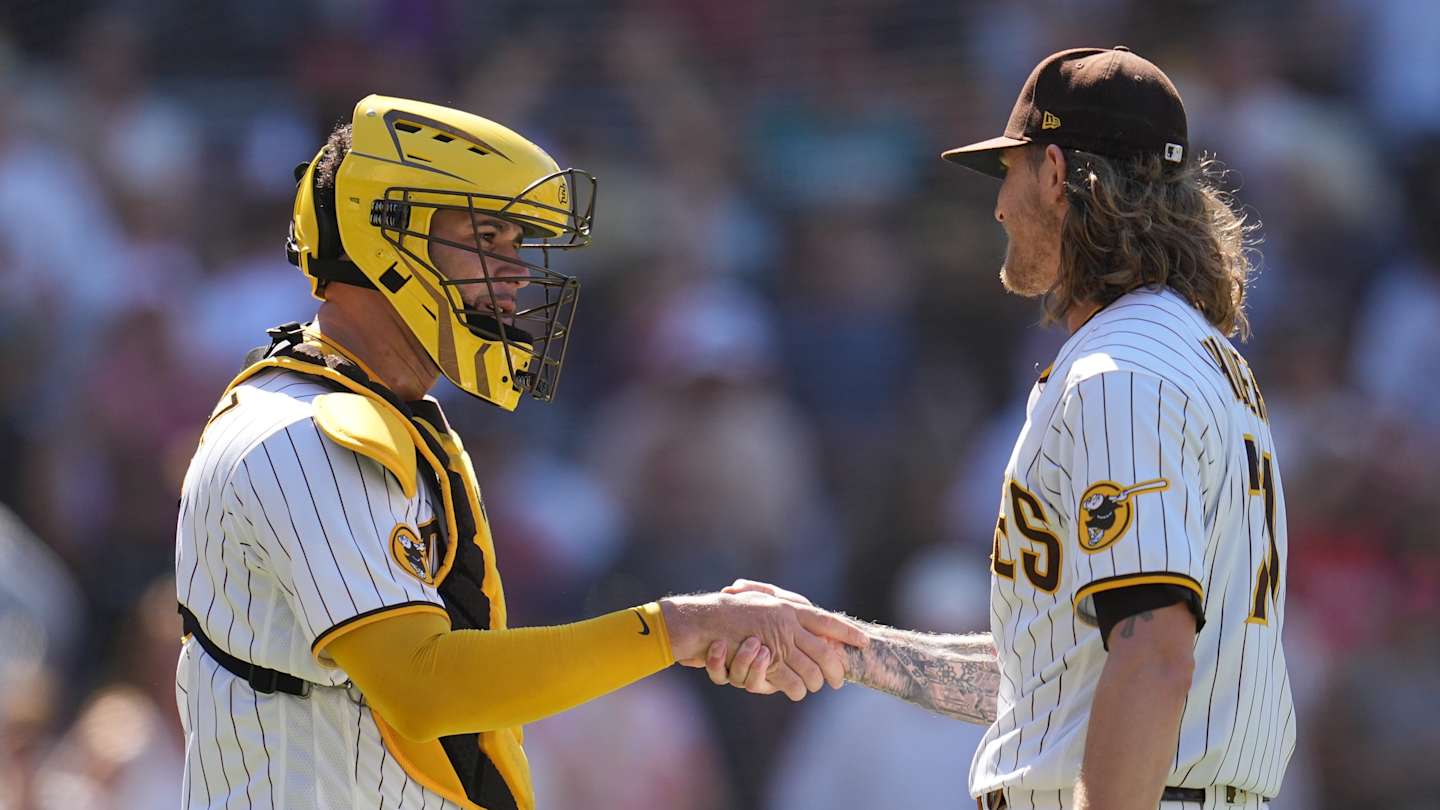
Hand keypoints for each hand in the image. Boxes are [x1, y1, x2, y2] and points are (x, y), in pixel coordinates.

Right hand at [705, 580, 852, 697]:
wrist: (704, 619)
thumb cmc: (729, 609)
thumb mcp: (762, 601)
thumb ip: (783, 608)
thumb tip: (801, 611)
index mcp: (790, 608)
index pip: (828, 621)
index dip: (848, 632)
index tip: (865, 642)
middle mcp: (789, 624)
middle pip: (825, 652)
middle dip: (836, 670)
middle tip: (839, 681)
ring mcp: (779, 643)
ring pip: (811, 671)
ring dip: (816, 683)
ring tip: (816, 687)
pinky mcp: (768, 662)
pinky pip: (792, 682)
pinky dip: (797, 690)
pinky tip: (797, 691)